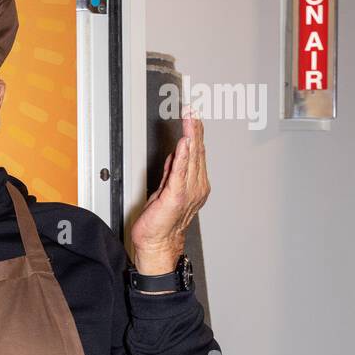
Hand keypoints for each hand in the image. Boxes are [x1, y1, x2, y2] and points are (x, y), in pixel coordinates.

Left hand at [130, 106, 209, 274]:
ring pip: (192, 158)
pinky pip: (181, 172)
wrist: (158, 244)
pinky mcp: (177, 196)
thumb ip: (172, 172)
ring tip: (190, 118)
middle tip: (192, 110)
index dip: (195, 133)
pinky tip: (185, 142)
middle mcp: (196, 186)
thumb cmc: (161, 222)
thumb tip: (176, 155)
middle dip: (195, 129)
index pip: (196, 153)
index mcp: (195, 185)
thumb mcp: (165, 190)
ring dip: (191, 136)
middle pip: (197, 152)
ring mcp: (189, 191)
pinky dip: (184, 156)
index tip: (193, 116)